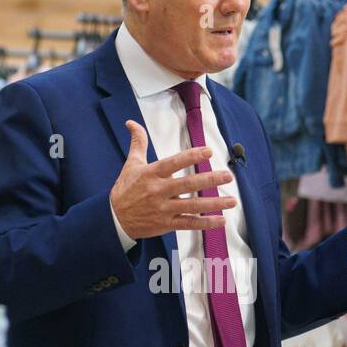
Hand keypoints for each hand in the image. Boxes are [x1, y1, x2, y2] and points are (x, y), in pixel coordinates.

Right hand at [109, 120, 236, 240]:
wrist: (115, 217)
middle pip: (187, 184)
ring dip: (214, 203)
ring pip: (192, 206)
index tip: (208, 152)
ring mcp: (163, 209)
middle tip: (228, 176)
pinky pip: (188, 223)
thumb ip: (138, 142)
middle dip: (209, 180)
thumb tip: (131, 123)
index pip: (173, 163)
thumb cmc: (125, 188)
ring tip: (232, 200)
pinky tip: (220, 220)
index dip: (191, 157)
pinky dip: (205, 223)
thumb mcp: (131, 164)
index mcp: (151, 174)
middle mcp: (158, 191)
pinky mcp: (166, 224)